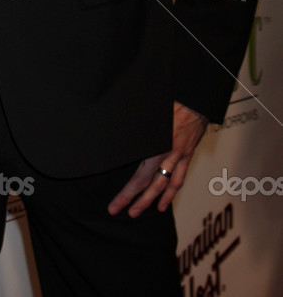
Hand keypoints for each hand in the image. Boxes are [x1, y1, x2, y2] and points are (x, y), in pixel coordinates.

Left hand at [107, 101, 207, 216]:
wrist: (195, 98)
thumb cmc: (170, 101)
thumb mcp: (147, 116)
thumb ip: (133, 130)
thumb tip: (116, 139)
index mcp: (156, 147)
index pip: (139, 179)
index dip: (127, 194)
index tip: (115, 204)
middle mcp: (168, 155)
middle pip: (151, 186)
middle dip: (136, 201)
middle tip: (122, 212)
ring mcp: (179, 156)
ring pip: (166, 186)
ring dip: (153, 201)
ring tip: (140, 212)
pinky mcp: (187, 154)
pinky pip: (179, 177)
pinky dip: (172, 191)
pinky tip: (165, 201)